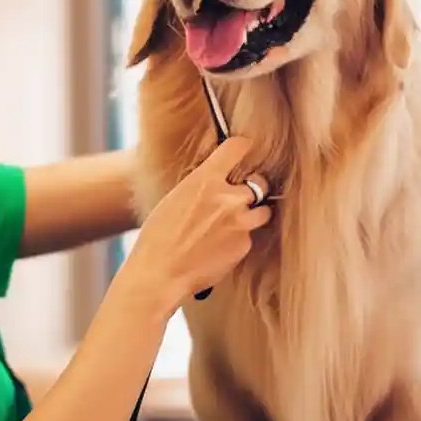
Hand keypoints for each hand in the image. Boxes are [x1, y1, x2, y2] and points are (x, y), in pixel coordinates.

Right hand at [122, 137, 272, 311]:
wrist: (160, 273)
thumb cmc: (158, 237)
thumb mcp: (175, 198)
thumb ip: (201, 187)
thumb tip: (216, 185)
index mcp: (206, 179)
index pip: (237, 147)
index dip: (242, 147)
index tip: (244, 149)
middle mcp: (228, 197)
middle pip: (259, 182)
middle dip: (253, 188)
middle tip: (241, 197)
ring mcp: (240, 223)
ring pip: (262, 211)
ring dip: (252, 214)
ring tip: (233, 224)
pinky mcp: (244, 246)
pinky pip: (249, 237)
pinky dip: (238, 241)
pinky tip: (218, 248)